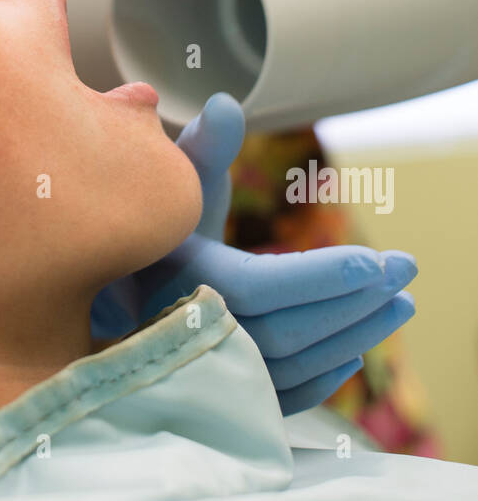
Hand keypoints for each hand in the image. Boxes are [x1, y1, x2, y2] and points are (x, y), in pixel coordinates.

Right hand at [90, 93, 417, 415]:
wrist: (95, 294)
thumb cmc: (145, 231)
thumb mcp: (170, 185)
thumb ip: (201, 147)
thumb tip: (225, 103)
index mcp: (180, 280)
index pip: (264, 286)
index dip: (324, 276)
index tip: (377, 259)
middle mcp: (189, 334)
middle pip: (291, 330)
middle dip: (358, 300)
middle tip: (405, 270)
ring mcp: (203, 374)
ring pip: (294, 365)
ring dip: (355, 335)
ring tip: (397, 304)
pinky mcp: (216, 396)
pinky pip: (279, 397)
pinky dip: (323, 377)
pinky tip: (353, 350)